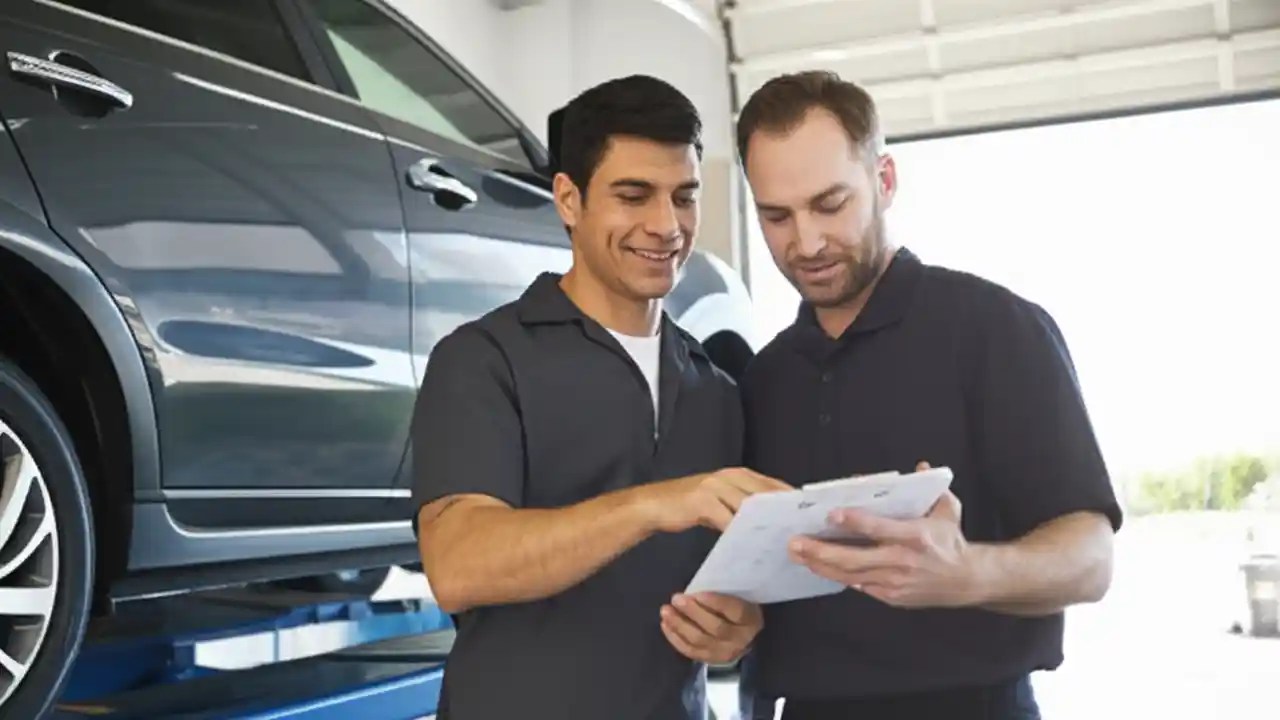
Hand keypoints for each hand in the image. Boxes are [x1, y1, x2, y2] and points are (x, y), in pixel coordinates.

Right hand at [641, 468, 791, 532]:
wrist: (654, 504)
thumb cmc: (688, 506)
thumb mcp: (721, 501)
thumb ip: (743, 506)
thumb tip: (771, 523)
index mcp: (738, 474)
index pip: (772, 485)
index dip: (791, 500)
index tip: (808, 516)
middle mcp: (730, 476)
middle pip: (766, 493)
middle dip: (784, 512)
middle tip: (802, 530)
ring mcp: (716, 487)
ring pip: (749, 506)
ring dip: (766, 524)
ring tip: (782, 540)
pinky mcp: (703, 501)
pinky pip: (728, 519)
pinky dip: (741, 533)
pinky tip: (751, 547)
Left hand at [660, 592, 761, 663]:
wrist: (743, 637)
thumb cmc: (736, 609)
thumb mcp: (739, 598)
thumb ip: (723, 594)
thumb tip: (696, 589)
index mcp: (751, 619)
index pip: (736, 611)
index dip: (715, 602)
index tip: (697, 593)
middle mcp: (739, 639)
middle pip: (715, 627)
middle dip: (693, 612)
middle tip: (676, 599)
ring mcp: (724, 653)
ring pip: (699, 640)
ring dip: (679, 625)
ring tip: (666, 611)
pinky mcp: (709, 660)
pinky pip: (690, 651)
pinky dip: (675, 638)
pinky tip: (665, 624)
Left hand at [788, 462, 977, 608]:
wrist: (968, 580)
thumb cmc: (952, 542)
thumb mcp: (947, 509)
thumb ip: (931, 488)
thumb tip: (920, 467)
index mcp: (915, 536)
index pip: (878, 529)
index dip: (854, 522)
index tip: (831, 515)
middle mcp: (902, 561)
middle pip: (854, 558)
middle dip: (821, 551)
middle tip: (796, 542)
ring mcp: (895, 582)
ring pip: (850, 576)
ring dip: (821, 565)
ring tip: (798, 555)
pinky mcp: (891, 596)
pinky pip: (859, 586)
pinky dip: (838, 576)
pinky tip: (819, 567)